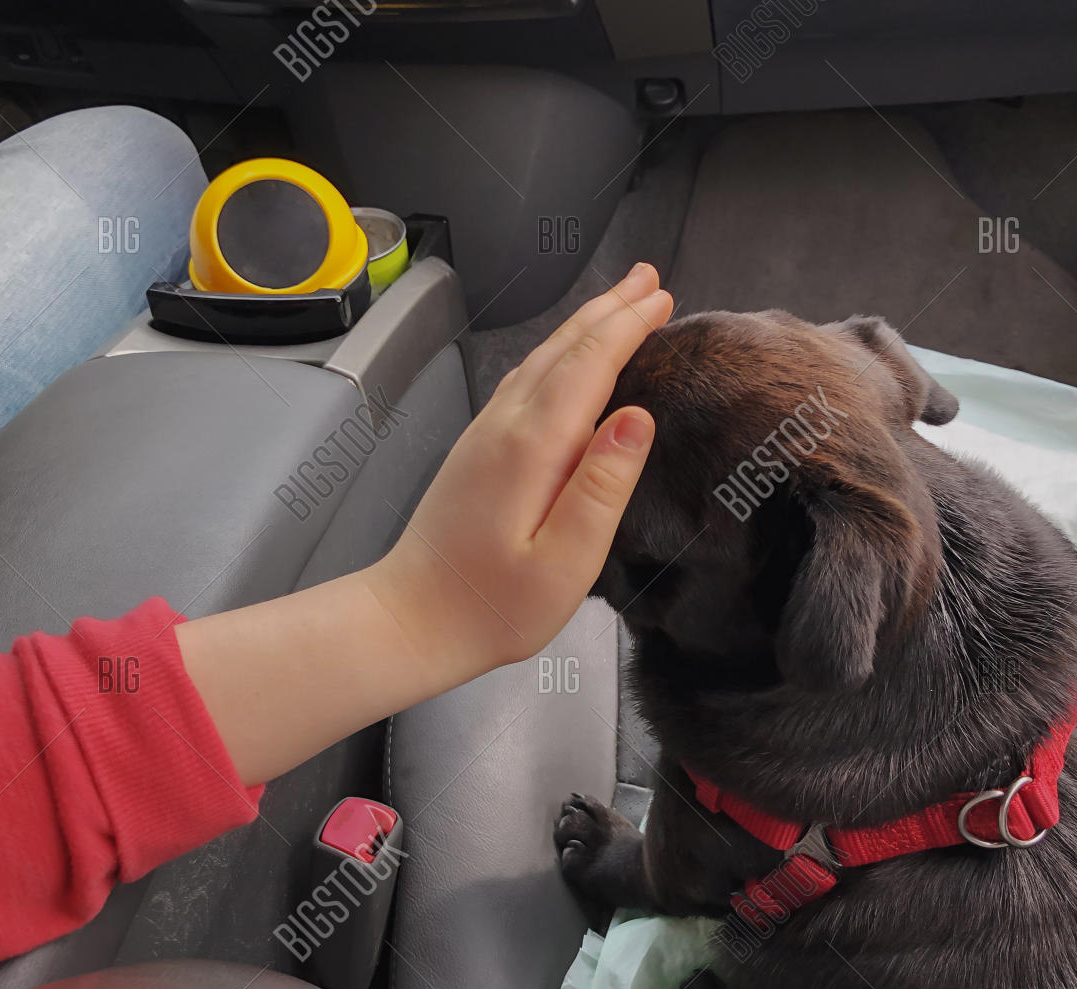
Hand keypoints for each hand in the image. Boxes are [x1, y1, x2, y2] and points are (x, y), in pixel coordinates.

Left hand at [176, 264, 670, 786]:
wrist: (412, 621)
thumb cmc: (494, 607)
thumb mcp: (566, 562)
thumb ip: (603, 487)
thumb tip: (637, 418)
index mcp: (531, 447)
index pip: (588, 366)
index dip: (627, 327)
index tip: (663, 300)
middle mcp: (503, 426)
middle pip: (562, 350)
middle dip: (609, 310)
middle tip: (651, 278)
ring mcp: (484, 435)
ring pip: (540, 359)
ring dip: (583, 326)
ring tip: (621, 303)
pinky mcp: (477, 451)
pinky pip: (525, 381)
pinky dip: (558, 355)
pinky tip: (568, 357)